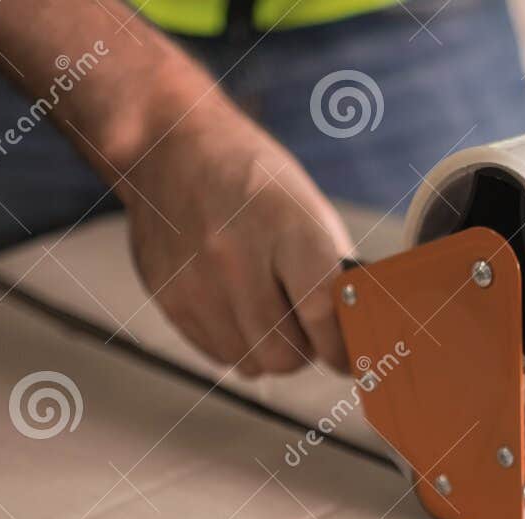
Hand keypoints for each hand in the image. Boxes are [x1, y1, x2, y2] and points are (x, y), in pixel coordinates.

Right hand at [119, 101, 352, 375]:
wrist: (170, 148)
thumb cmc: (248, 175)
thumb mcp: (306, 205)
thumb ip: (331, 269)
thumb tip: (354, 325)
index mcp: (284, 226)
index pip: (322, 315)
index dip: (341, 347)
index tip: (348, 356)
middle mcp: (236, 257)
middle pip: (285, 353)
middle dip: (306, 351)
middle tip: (308, 331)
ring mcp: (197, 282)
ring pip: (252, 363)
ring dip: (270, 351)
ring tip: (272, 315)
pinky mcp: (169, 298)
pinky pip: (220, 355)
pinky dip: (238, 345)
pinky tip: (240, 311)